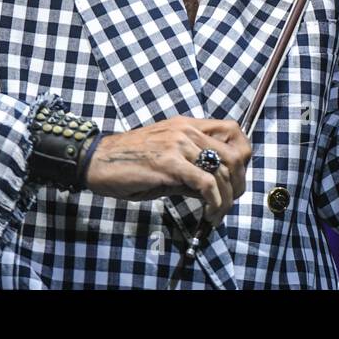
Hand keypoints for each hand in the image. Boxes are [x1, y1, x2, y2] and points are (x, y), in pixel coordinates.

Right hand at [83, 117, 251, 224]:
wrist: (96, 161)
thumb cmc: (129, 162)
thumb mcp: (166, 159)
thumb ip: (191, 168)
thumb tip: (213, 189)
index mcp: (187, 125)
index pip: (233, 130)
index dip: (243, 155)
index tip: (237, 178)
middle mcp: (186, 130)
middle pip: (234, 153)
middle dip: (239, 183)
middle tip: (232, 201)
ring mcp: (178, 144)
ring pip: (221, 170)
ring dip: (227, 198)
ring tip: (219, 213)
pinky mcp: (168, 163)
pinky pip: (205, 183)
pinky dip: (214, 202)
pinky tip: (209, 213)